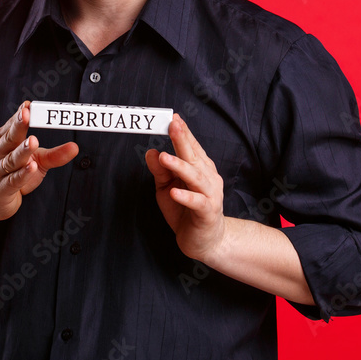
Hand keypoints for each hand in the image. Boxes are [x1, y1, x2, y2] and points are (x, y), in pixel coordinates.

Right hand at [0, 101, 78, 221]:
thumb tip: (75, 147)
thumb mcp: (35, 162)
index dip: (19, 115)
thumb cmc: (10, 175)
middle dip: (18, 126)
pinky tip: (32, 167)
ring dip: (22, 150)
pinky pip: (13, 181)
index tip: (28, 105)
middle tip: (26, 114)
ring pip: (11, 159)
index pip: (12, 125)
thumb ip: (54, 155)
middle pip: (10, 138)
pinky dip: (22, 174)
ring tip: (33, 140)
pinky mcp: (1, 190)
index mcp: (2, 141)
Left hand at [145, 113, 225, 262]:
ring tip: (164, 158)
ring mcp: (210, 194)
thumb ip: (160, 171)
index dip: (183, 132)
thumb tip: (150, 152)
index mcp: (199, 168)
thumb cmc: (185, 211)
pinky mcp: (207, 213)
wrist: (204, 241)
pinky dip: (186, 196)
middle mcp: (208, 177)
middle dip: (183, 140)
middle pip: (194, 156)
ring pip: (196, 177)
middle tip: (173, 125)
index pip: (191, 146)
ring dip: (180, 166)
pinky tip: (175, 191)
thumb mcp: (166, 188)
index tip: (173, 118)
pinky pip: (197, 202)